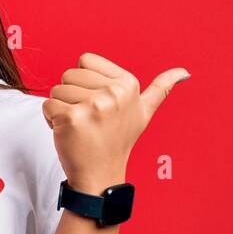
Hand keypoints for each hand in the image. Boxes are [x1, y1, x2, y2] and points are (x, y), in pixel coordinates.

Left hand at [42, 51, 189, 192]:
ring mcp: (93, 105)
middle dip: (71, 96)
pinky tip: (68, 134)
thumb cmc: (118, 139)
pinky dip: (52, 120)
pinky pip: (47, 106)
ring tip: (79, 127)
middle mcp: (114, 92)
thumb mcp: (144, 112)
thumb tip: (184, 71)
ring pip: (56, 90)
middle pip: (68, 74)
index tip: (98, 103)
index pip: (85, 60)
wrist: (101, 173)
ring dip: (61, 109)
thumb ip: (161, 88)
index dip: (85, 82)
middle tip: (88, 119)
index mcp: (128, 84)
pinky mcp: (72, 118)